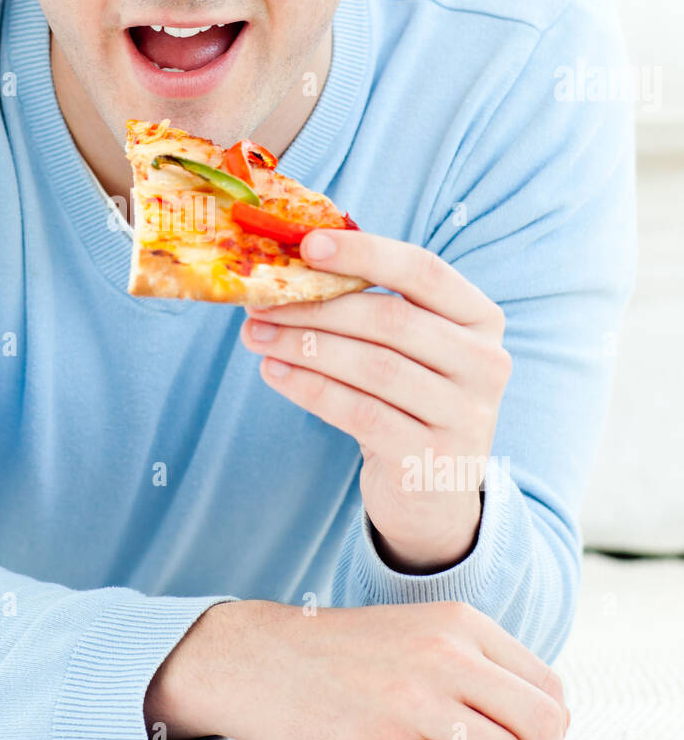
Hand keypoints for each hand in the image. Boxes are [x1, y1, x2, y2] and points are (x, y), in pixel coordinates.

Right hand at [146, 598, 569, 739]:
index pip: (547, 686)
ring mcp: (414, 700)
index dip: (548, 730)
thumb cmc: (339, 654)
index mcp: (458, 623)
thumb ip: (474, 661)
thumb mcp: (417, 631)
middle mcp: (444, 655)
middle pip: (542, 724)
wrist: (260, 659)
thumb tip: (535, 719)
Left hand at [240, 228, 512, 570]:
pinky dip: (310, 389)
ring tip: (256, 335)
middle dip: (317, 306)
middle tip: (259, 302)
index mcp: (480, 320)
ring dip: (305, 345)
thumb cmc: (407, 400)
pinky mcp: (428, 457)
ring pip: (373, 366)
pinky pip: (360, 412)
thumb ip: (368, 305)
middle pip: (391, 319)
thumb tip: (288, 266)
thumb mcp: (406, 350)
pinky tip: (275, 372)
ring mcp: (463, 415)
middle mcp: (484, 363)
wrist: (432, 493)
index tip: (307, 245)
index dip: (365, 253)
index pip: (424, 271)